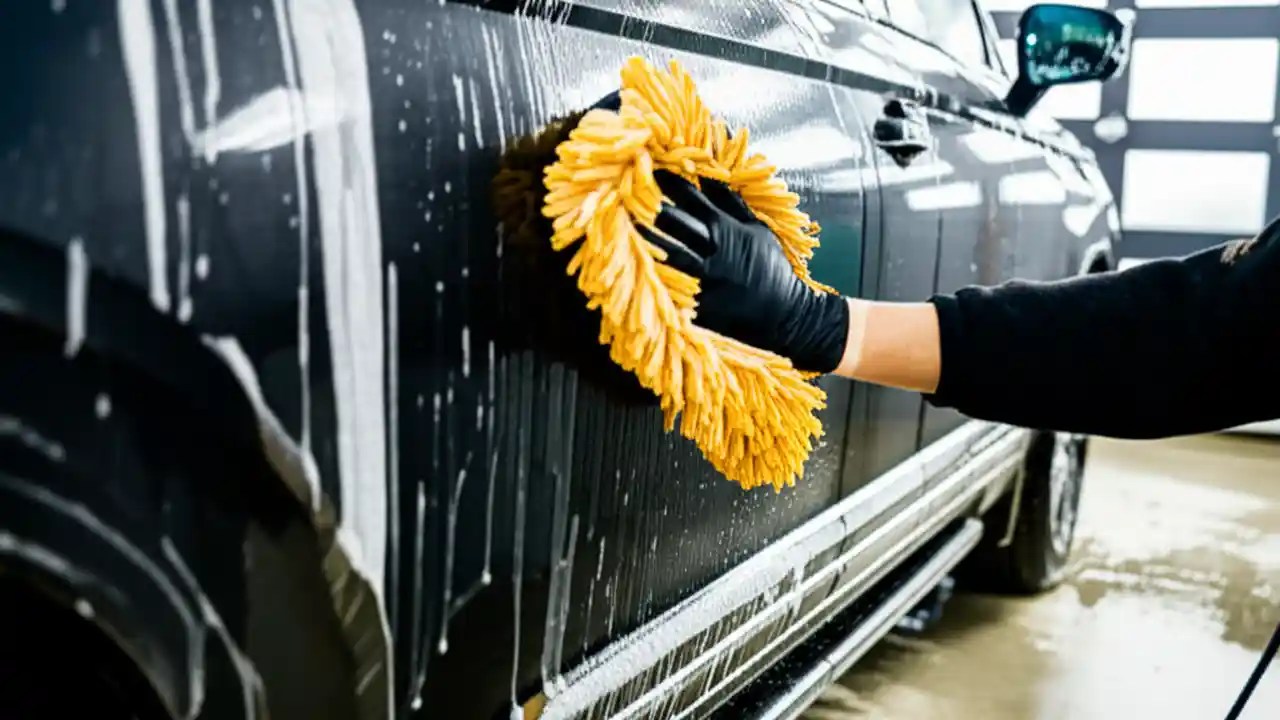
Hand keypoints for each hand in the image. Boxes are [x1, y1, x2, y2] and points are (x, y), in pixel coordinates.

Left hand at [643, 172, 849, 372]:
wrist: (783, 314)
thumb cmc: (770, 269)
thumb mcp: (757, 230)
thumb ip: (732, 203)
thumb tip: (711, 175)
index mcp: (725, 228)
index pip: (691, 198)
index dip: (669, 181)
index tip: (650, 166)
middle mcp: (709, 250)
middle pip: (672, 220)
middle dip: (647, 203)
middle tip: (624, 186)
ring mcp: (700, 278)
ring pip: (664, 250)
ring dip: (642, 234)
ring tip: (620, 219)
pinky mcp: (695, 304)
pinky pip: (667, 285)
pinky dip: (650, 272)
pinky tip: (629, 262)